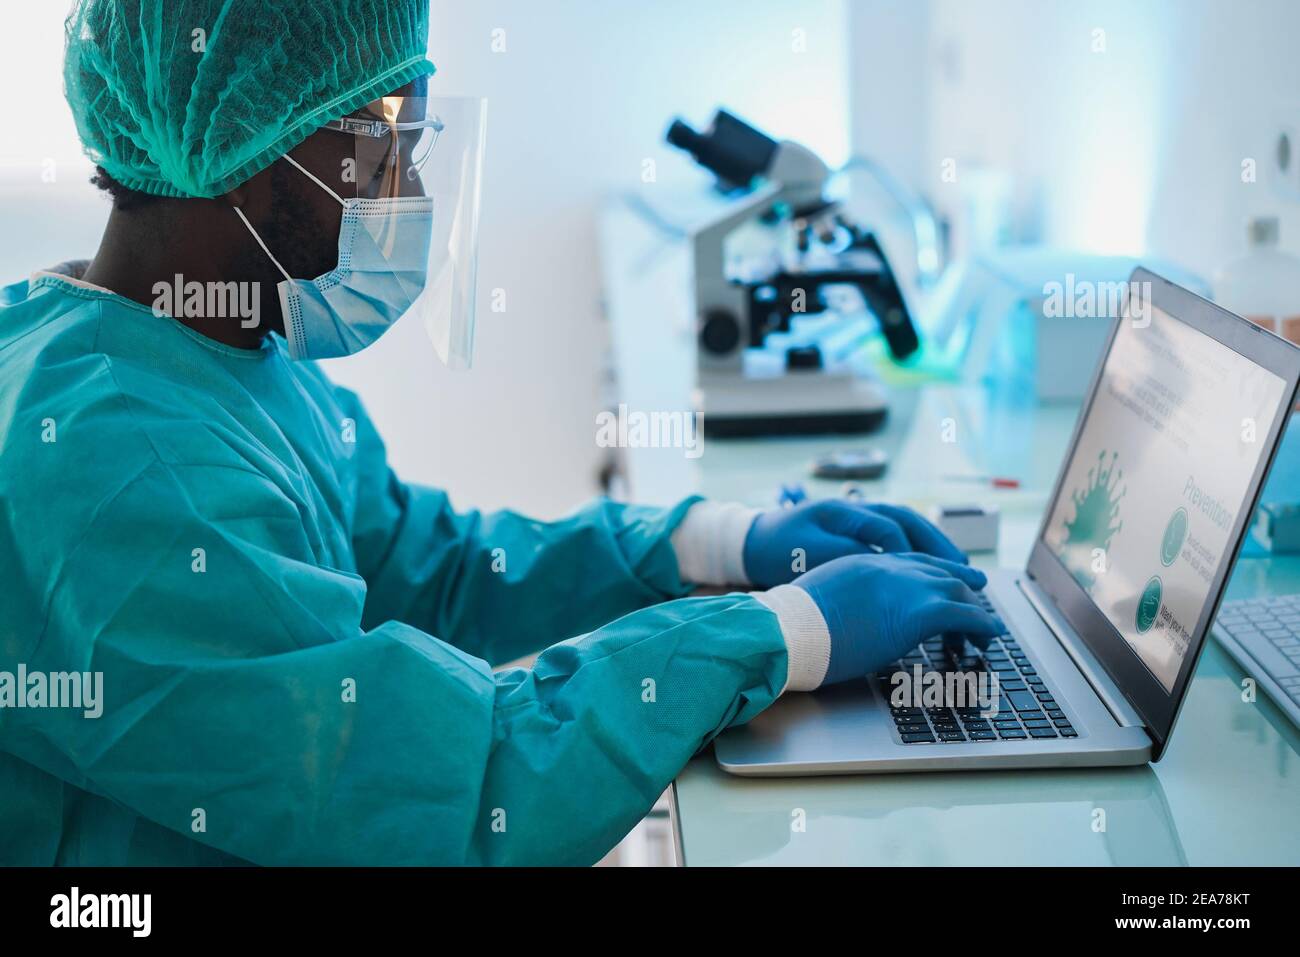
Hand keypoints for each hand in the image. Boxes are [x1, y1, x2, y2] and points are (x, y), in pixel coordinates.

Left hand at [743, 499, 967, 587]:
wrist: (755, 540)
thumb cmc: (778, 550)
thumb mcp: (804, 555)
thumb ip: (843, 557)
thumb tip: (884, 565)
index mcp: (842, 511)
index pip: (885, 528)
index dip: (907, 553)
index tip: (925, 578)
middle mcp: (858, 508)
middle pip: (908, 520)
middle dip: (938, 545)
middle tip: (964, 571)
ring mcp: (862, 516)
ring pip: (910, 525)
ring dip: (937, 545)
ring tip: (963, 569)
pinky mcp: (862, 529)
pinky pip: (901, 534)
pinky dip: (923, 549)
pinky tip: (939, 568)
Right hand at [790, 552, 1004, 685]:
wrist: (791, 629)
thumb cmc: (794, 625)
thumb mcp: (821, 597)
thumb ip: (844, 597)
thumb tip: (850, 614)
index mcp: (864, 562)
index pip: (909, 560)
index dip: (932, 570)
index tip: (944, 578)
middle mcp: (890, 567)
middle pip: (938, 570)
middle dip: (961, 583)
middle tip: (977, 592)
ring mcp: (908, 586)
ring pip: (957, 589)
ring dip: (973, 610)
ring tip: (984, 629)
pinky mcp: (922, 612)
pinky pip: (967, 615)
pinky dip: (984, 625)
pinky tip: (991, 636)